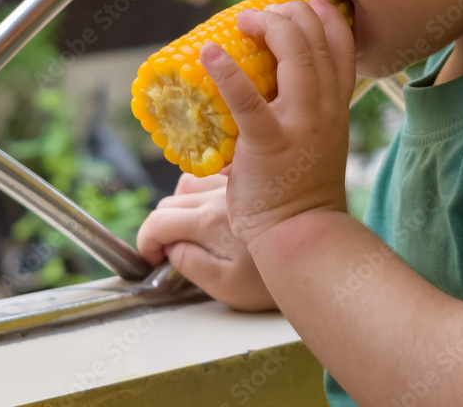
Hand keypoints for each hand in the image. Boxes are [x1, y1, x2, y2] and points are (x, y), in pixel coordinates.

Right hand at [135, 171, 277, 310]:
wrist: (316, 253)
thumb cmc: (272, 276)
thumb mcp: (226, 286)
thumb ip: (190, 264)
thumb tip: (170, 248)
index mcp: (209, 220)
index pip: (159, 221)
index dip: (146, 242)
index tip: (151, 259)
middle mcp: (218, 194)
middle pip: (170, 201)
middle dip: (162, 227)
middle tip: (172, 250)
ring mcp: (234, 182)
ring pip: (188, 183)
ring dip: (181, 205)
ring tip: (194, 229)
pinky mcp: (250, 176)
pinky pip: (212, 176)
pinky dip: (202, 190)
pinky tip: (214, 208)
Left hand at [200, 0, 355, 249]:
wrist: (301, 234)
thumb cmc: (302, 189)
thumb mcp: (320, 139)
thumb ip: (308, 110)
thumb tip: (271, 85)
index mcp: (338, 106)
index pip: (343, 47)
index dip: (328, 17)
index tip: (310, 2)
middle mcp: (326, 108)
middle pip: (316, 42)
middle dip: (290, 14)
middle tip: (262, 13)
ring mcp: (301, 124)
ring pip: (295, 56)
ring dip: (268, 27)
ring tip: (244, 20)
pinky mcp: (268, 143)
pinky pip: (248, 100)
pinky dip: (227, 72)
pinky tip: (210, 53)